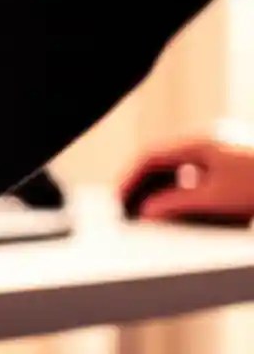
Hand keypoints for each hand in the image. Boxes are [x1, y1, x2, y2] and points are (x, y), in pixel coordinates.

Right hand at [120, 138, 253, 220]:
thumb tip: (146, 211)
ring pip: (182, 169)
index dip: (131, 178)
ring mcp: (224, 152)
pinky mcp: (235, 166)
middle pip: (165, 162)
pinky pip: (199, 175)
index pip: (153, 156)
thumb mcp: (215, 198)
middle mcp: (211, 142)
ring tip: (149, 211)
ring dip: (164, 189)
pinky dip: (184, 190)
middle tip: (128, 207)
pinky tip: (179, 207)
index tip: (119, 198)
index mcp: (202, 142)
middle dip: (145, 185)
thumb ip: (176, 203)